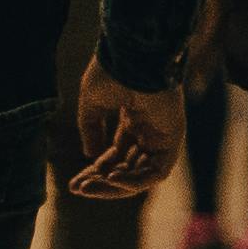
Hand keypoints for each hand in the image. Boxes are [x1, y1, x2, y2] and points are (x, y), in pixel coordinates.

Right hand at [66, 66, 183, 200]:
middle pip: (126, 168)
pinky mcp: (173, 140)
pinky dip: (135, 181)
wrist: (131, 59)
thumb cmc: (112, 73)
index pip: (116, 155)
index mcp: (133, 119)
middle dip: (101, 182)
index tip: (74, 182)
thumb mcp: (92, 104)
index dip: (95, 170)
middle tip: (78, 189)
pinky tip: (111, 179)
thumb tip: (90, 156)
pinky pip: (156, 173)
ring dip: (114, 186)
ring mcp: (162, 137)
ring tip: (88, 187)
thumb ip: (91, 129)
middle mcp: (149, 131)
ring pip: (140, 175)